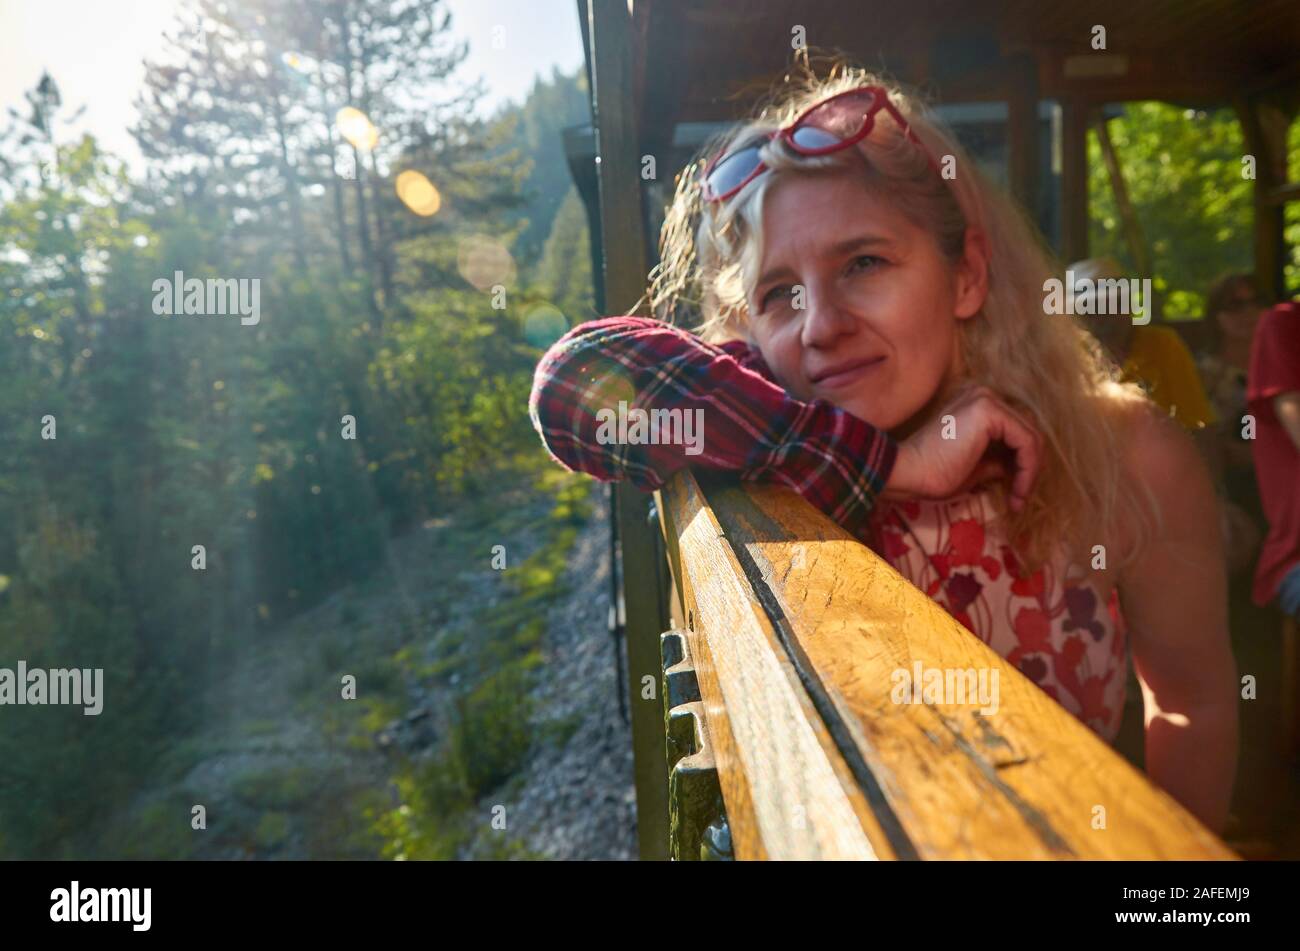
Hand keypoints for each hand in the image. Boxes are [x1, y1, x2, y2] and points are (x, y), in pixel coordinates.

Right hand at [883, 386, 1042, 511]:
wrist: (908, 473)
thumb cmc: (931, 474)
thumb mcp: (974, 468)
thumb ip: (996, 462)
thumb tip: (1014, 468)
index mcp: (976, 405)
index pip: (1015, 432)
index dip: (1022, 465)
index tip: (1016, 496)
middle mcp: (983, 396)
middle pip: (1027, 431)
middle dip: (1030, 468)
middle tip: (1021, 498)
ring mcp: (986, 400)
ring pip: (1030, 437)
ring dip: (1030, 471)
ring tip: (1019, 498)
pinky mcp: (989, 411)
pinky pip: (1026, 440)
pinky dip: (1028, 468)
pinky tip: (1018, 489)